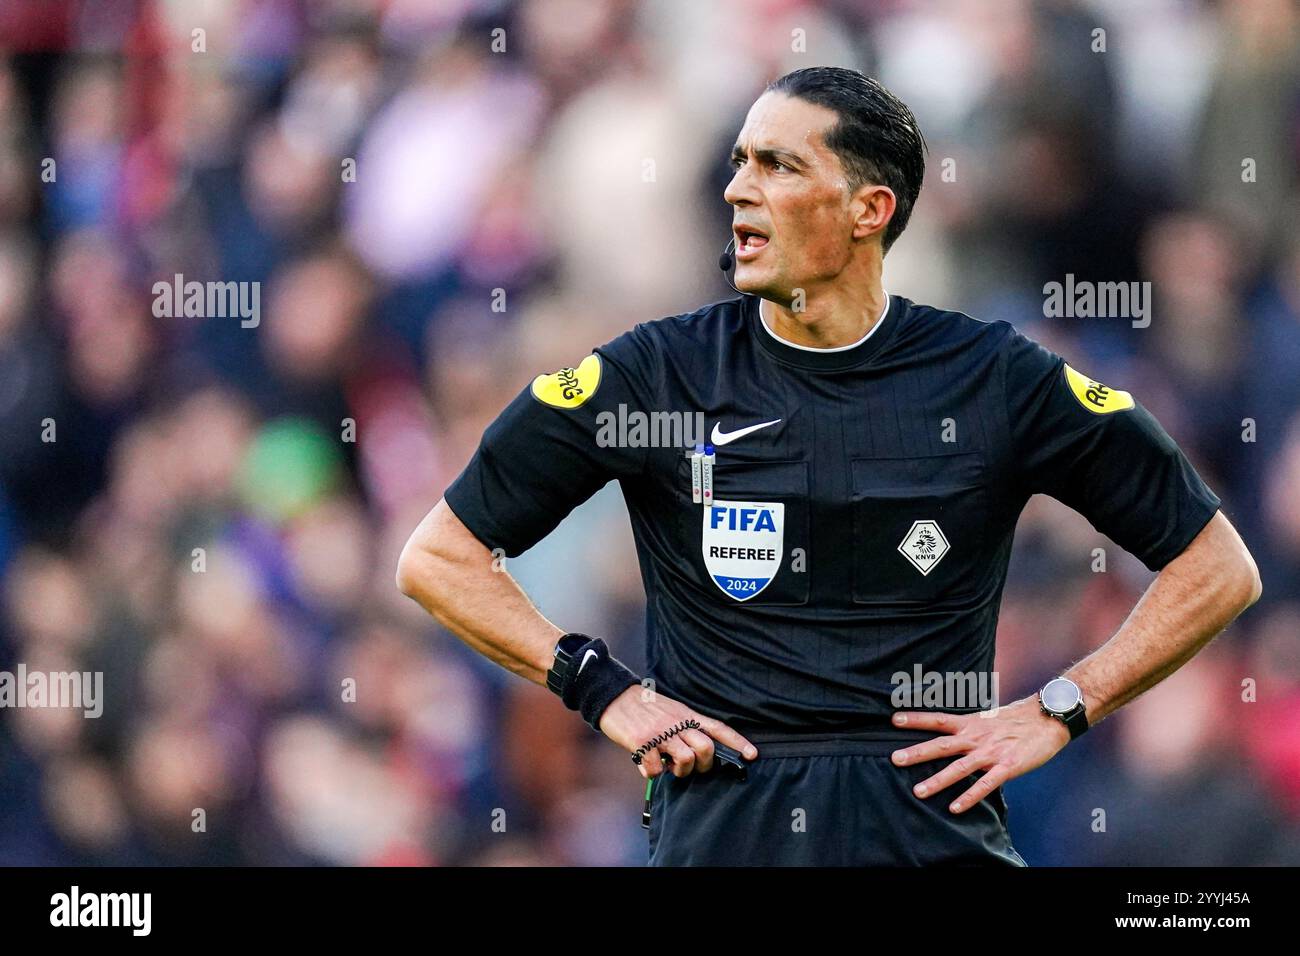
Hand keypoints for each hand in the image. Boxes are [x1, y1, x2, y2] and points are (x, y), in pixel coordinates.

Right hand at [598, 685, 757, 779]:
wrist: (613, 696)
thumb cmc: (643, 707)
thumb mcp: (670, 710)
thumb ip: (684, 727)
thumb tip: (696, 752)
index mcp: (685, 715)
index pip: (718, 727)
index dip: (737, 742)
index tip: (752, 755)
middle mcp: (676, 723)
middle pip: (706, 747)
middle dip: (704, 764)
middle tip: (692, 768)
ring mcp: (659, 733)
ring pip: (686, 759)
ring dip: (680, 770)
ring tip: (668, 767)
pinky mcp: (641, 742)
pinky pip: (655, 769)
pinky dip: (652, 773)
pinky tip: (646, 765)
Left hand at [889, 695, 1070, 812]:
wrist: (1048, 719)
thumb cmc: (1016, 720)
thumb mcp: (986, 717)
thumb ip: (967, 726)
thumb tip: (947, 731)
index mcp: (971, 723)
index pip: (938, 719)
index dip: (916, 719)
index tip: (894, 720)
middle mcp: (976, 737)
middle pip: (942, 745)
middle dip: (917, 752)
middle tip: (894, 759)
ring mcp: (991, 753)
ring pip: (959, 768)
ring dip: (937, 780)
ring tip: (917, 791)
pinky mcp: (1007, 767)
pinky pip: (985, 785)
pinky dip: (969, 797)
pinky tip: (954, 807)